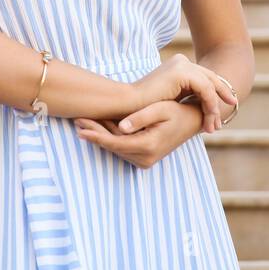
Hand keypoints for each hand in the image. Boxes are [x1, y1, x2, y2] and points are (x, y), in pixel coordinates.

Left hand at [74, 100, 203, 169]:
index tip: (80, 129)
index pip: (116, 143)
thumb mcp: (160, 109)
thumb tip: (121, 128)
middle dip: (94, 134)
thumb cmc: (177, 111)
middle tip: (76, 121)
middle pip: (112, 147)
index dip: (96, 136)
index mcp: (149, 145)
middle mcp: (146, 158)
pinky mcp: (144, 159)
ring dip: (100, 136)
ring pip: (116, 149)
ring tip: (83, 122)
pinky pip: (122, 148)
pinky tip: (98, 126)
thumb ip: (140, 117)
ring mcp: (145, 160)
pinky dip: (110, 138)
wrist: (192, 123)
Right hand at [130, 53, 236, 132]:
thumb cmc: (145, 105)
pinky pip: (205, 89)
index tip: (218, 114)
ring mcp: (182, 64)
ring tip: (214, 126)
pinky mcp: (182, 72)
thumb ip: (185, 96)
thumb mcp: (171, 98)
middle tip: (223, 121)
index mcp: (178, 64)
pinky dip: (209, 105)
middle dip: (221, 100)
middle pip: (211, 79)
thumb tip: (202, 105)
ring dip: (214, 108)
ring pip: (210, 85)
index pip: (204, 78)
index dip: (216, 95)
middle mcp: (181, 60)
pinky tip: (209, 119)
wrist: (128, 103)